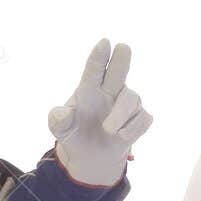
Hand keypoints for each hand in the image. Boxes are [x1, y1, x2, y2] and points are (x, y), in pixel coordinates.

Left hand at [48, 38, 152, 186]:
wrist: (89, 157)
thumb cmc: (74, 133)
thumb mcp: (59, 129)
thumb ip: (57, 120)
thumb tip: (61, 115)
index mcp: (89, 88)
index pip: (95, 69)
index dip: (99, 57)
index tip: (104, 43)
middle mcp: (110, 91)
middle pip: (119, 70)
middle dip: (121, 59)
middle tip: (122, 47)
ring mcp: (126, 103)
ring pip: (131, 99)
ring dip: (120, 115)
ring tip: (108, 130)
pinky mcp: (139, 118)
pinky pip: (143, 118)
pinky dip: (132, 129)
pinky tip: (121, 137)